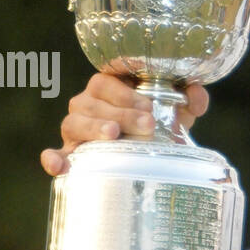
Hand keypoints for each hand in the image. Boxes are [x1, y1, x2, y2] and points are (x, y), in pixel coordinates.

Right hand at [40, 72, 209, 175]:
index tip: (148, 105)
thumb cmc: (159, 126)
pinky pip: (55, 155)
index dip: (124, 92)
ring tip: (114, 135)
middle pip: (91, 103)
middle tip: (146, 125)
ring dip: (93, 128)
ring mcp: (76, 130)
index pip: (105, 82)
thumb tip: (196, 93)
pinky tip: (60, 167)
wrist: (151, 157)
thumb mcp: (177, 112)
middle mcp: (87, 106)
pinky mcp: (70, 155)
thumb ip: (189, 100)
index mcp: (108, 89)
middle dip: (120, 113)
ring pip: (73, 123)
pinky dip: (53, 159)